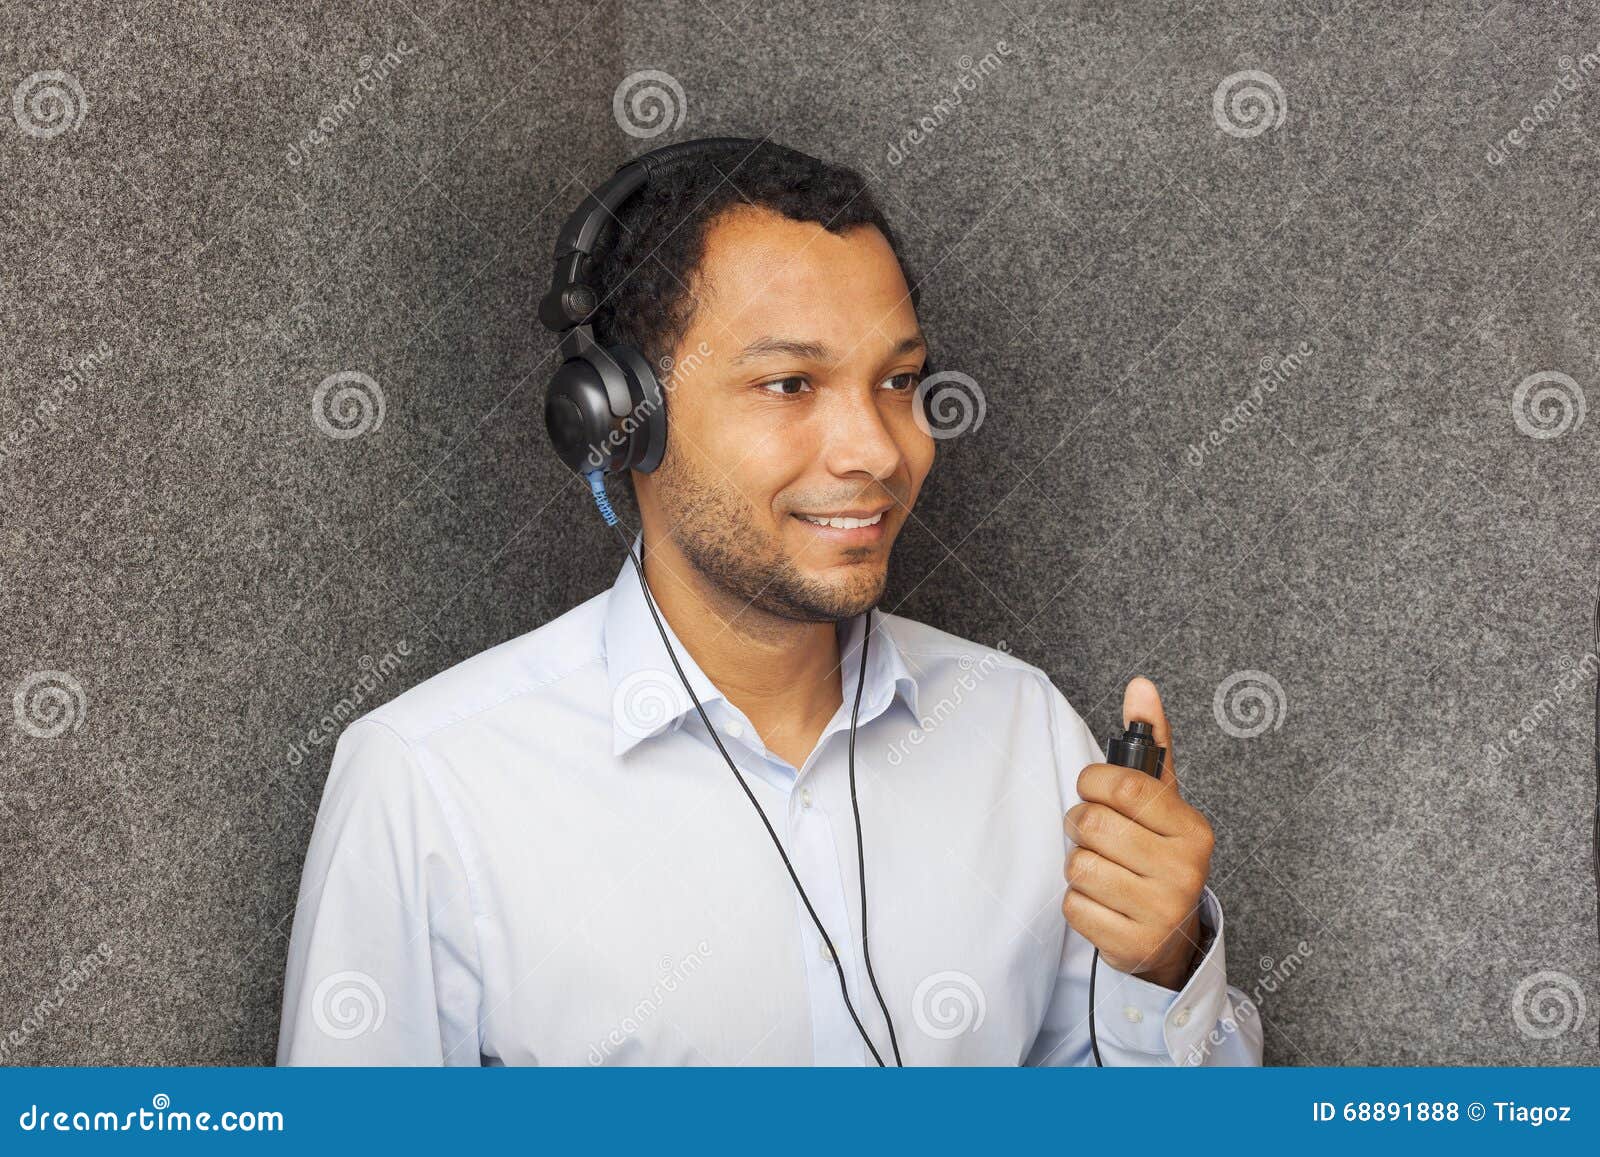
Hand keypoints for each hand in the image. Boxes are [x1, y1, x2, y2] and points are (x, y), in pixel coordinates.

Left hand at [1062, 676, 1213, 990]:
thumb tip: (1139, 685)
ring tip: (1102, 869)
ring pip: (1080, 867)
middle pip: (1094, 826)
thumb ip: (1150, 744)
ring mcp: (1161, 912)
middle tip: (1092, 832)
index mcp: (1193, 830)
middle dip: (1080, 824)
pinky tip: (1102, 903)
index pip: (1125, 787)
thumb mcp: (1163, 801)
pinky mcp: (1133, 946)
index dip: (1093, 782)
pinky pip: (1074, 907)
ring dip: (1079, 865)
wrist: (1173, 937)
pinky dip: (1078, 903)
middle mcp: (1184, 871)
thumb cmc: (1158, 854)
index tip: (1091, 787)